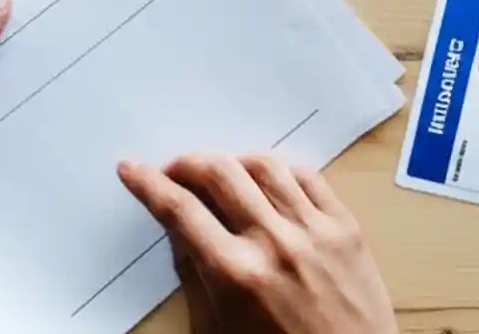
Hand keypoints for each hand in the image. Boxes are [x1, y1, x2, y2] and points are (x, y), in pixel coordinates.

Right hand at [119, 155, 394, 333]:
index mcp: (236, 275)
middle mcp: (275, 244)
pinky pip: (308, 177)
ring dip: (232, 161)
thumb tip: (178, 231)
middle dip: (186, 163)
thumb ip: (193, 277)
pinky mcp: (346, 228)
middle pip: (219, 173)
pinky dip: (279, 170)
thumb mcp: (217, 330)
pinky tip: (265, 179)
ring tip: (219, 174)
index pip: (180, 211)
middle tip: (174, 170)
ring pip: (264, 165)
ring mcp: (315, 231)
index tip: (132, 169)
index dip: (148, 184)